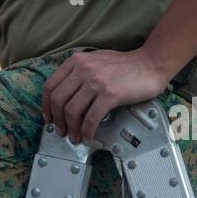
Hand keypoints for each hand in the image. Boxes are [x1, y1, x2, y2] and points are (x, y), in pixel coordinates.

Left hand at [42, 47, 171, 145]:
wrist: (150, 63)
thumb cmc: (125, 64)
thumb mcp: (95, 60)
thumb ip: (79, 72)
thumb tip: (66, 94)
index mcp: (76, 61)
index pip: (50, 86)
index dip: (46, 105)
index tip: (49, 117)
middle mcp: (83, 69)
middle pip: (58, 100)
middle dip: (57, 120)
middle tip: (61, 131)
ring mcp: (96, 81)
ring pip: (72, 111)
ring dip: (71, 129)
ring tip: (75, 136)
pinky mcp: (110, 94)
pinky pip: (91, 118)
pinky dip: (87, 130)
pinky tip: (89, 135)